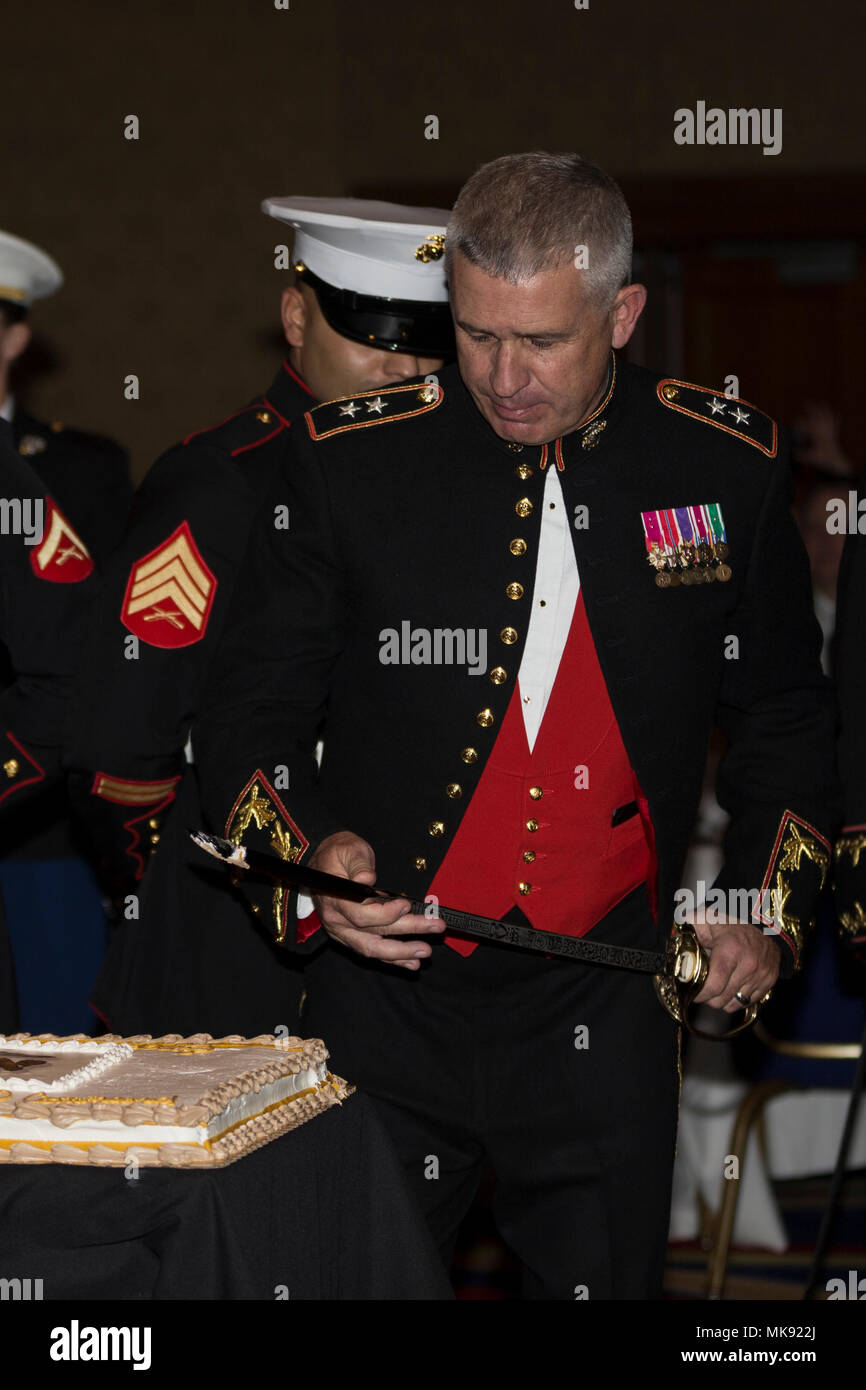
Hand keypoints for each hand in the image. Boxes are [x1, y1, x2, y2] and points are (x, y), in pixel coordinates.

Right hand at [309, 830, 442, 969]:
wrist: (324, 860)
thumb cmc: (339, 853)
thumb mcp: (349, 850)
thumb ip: (359, 864)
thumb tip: (368, 878)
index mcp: (335, 899)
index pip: (360, 915)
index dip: (385, 914)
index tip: (407, 905)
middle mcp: (336, 920)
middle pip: (372, 935)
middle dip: (406, 933)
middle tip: (434, 926)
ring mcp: (341, 932)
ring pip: (372, 949)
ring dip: (400, 953)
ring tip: (424, 952)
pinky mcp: (349, 936)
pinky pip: (371, 950)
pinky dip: (392, 957)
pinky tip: (411, 961)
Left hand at [687, 912, 780, 1011]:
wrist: (765, 921)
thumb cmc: (730, 922)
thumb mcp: (707, 919)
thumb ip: (688, 926)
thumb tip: (671, 937)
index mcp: (731, 950)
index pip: (713, 986)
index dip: (699, 994)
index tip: (691, 993)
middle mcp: (749, 965)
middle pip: (721, 998)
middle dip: (707, 998)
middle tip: (701, 990)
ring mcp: (762, 974)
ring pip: (733, 1004)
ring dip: (721, 1000)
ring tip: (715, 988)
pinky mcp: (770, 981)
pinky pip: (748, 1002)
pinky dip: (736, 999)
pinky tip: (730, 988)